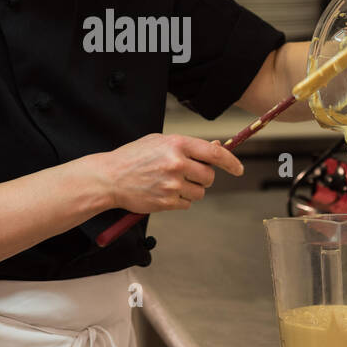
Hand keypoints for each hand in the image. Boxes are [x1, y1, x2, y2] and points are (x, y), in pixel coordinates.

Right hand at [101, 133, 243, 213]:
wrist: (109, 177)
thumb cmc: (134, 157)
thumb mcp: (159, 142)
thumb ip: (187, 146)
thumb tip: (216, 148)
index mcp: (176, 144)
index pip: (214, 153)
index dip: (231, 162)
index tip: (238, 169)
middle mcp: (176, 163)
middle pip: (209, 176)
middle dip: (203, 177)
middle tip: (187, 174)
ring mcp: (172, 184)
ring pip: (199, 192)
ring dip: (191, 190)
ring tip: (170, 183)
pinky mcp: (166, 202)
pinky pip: (187, 204)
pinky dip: (179, 200)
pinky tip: (162, 192)